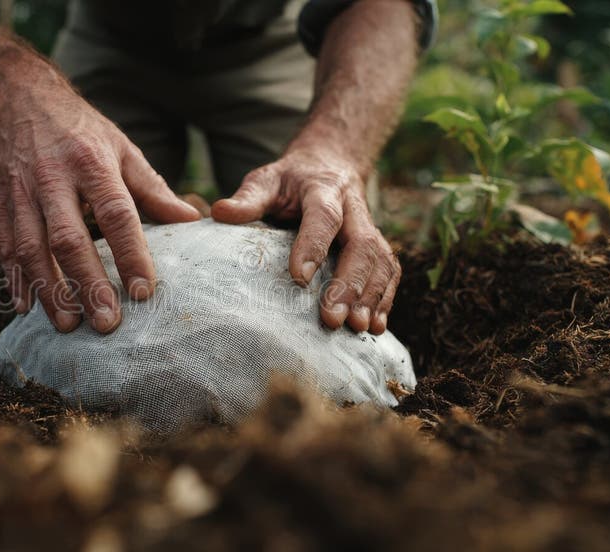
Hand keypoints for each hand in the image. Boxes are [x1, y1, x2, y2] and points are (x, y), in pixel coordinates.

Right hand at [0, 74, 200, 333]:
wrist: (19, 100)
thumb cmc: (82, 131)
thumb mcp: (122, 149)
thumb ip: (153, 189)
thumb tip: (191, 220)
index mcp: (91, 163)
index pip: (115, 214)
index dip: (130, 254)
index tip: (143, 292)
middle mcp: (53, 178)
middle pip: (69, 238)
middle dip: (87, 284)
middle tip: (107, 324)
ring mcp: (21, 192)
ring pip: (31, 249)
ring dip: (49, 291)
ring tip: (68, 326)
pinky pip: (5, 246)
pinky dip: (13, 278)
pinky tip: (25, 307)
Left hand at [211, 148, 399, 334]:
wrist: (330, 166)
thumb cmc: (291, 181)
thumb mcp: (266, 180)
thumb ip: (248, 198)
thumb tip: (220, 212)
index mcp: (323, 190)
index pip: (322, 217)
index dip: (313, 246)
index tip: (298, 278)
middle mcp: (353, 209)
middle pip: (361, 245)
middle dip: (349, 283)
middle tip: (333, 319)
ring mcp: (370, 227)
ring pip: (381, 260)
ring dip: (371, 296)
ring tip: (357, 327)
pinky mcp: (378, 246)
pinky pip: (390, 271)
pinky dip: (385, 299)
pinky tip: (375, 326)